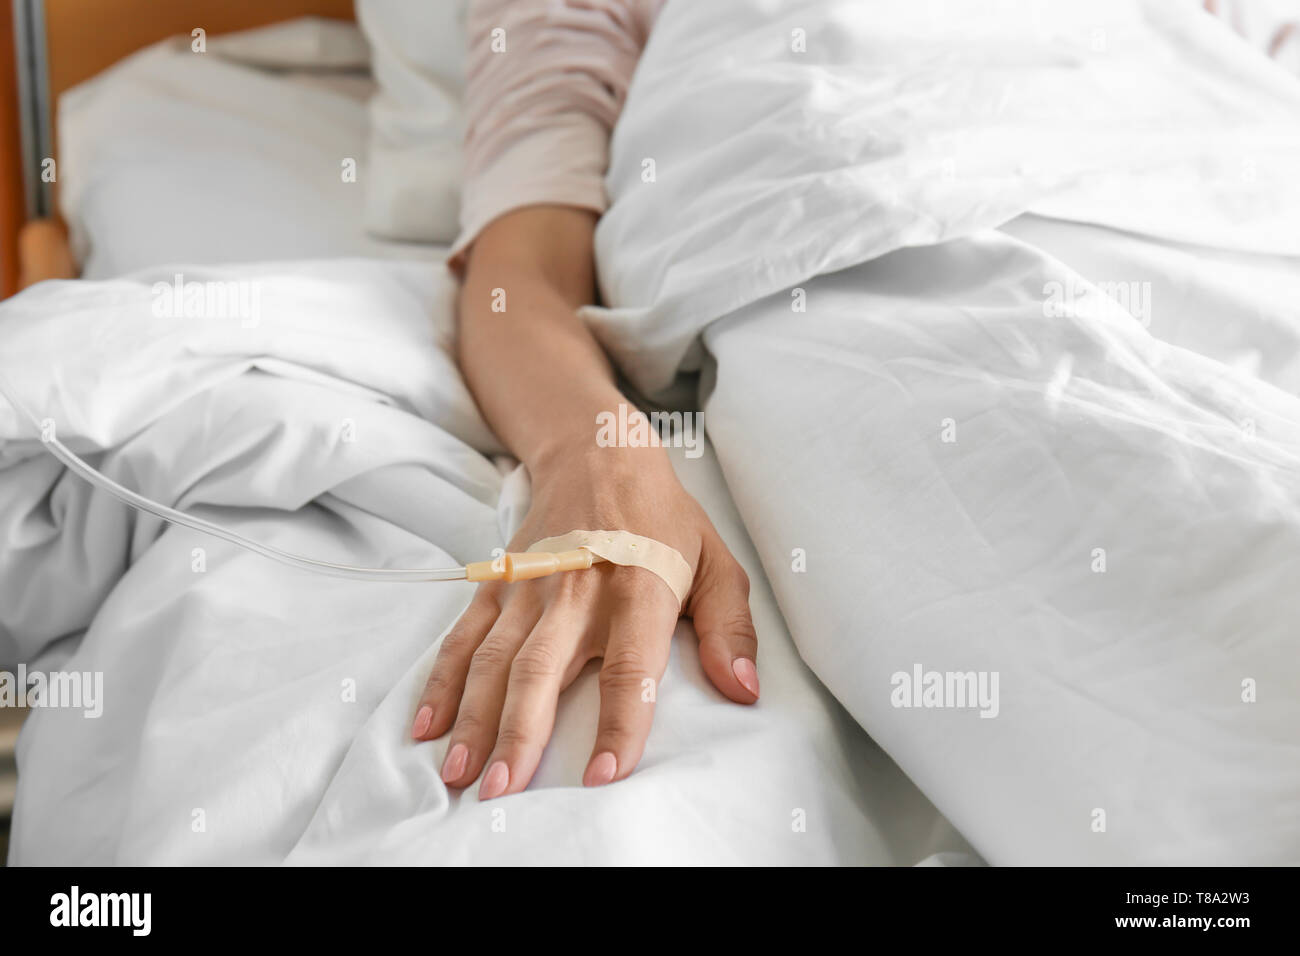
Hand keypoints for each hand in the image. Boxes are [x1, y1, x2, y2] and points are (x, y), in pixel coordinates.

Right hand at [410, 444, 758, 798]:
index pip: (629, 669)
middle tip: (502, 792)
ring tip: (459, 773)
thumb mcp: (717, 563)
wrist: (598, 453)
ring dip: (473, 718)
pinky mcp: (498, 584)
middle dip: (519, 734)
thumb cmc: (664, 520)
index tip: (603, 778)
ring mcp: (530, 588)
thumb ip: (731, 628)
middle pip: (542, 670)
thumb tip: (744, 688)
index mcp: (639, 589)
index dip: (618, 725)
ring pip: (493, 659)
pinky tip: (428, 724)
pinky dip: (442, 681)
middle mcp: (577, 591)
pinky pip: (463, 636)